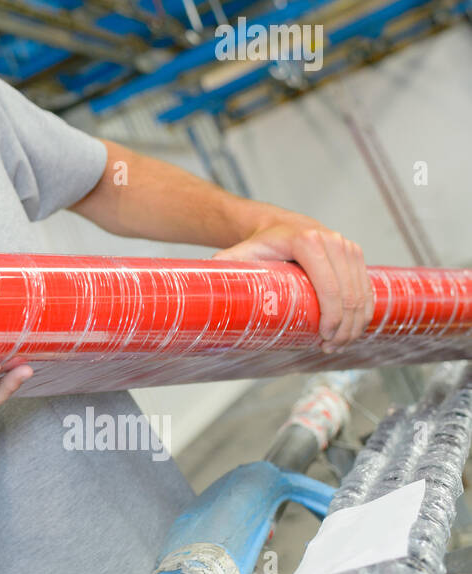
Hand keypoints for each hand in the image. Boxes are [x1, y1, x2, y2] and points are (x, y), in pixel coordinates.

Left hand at [213, 216, 373, 353]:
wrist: (276, 225)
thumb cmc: (257, 243)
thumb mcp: (240, 254)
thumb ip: (225, 267)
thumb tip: (206, 288)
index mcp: (308, 242)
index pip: (329, 287)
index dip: (331, 317)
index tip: (322, 338)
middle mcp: (333, 241)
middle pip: (349, 294)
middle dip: (344, 327)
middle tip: (330, 348)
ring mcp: (347, 246)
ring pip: (361, 293)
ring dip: (355, 323)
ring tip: (338, 343)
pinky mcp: (355, 253)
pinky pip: (366, 287)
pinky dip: (363, 311)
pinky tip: (352, 329)